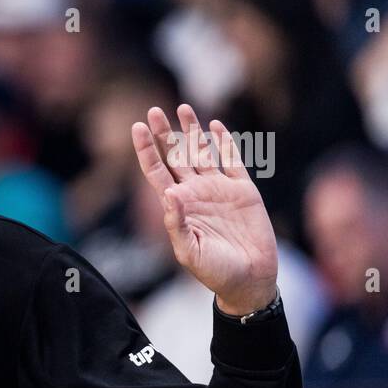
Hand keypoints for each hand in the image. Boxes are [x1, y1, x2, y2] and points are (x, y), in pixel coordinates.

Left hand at [131, 104, 277, 314]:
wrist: (249, 279)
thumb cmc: (215, 271)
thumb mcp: (189, 251)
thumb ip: (176, 223)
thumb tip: (168, 192)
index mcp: (178, 206)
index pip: (156, 171)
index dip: (147, 150)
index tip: (137, 128)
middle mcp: (195, 193)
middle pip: (175, 156)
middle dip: (164, 134)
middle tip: (153, 111)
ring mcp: (219, 189)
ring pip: (202, 153)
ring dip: (192, 132)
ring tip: (182, 108)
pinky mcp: (243, 190)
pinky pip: (232, 160)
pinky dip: (224, 142)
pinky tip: (215, 126)